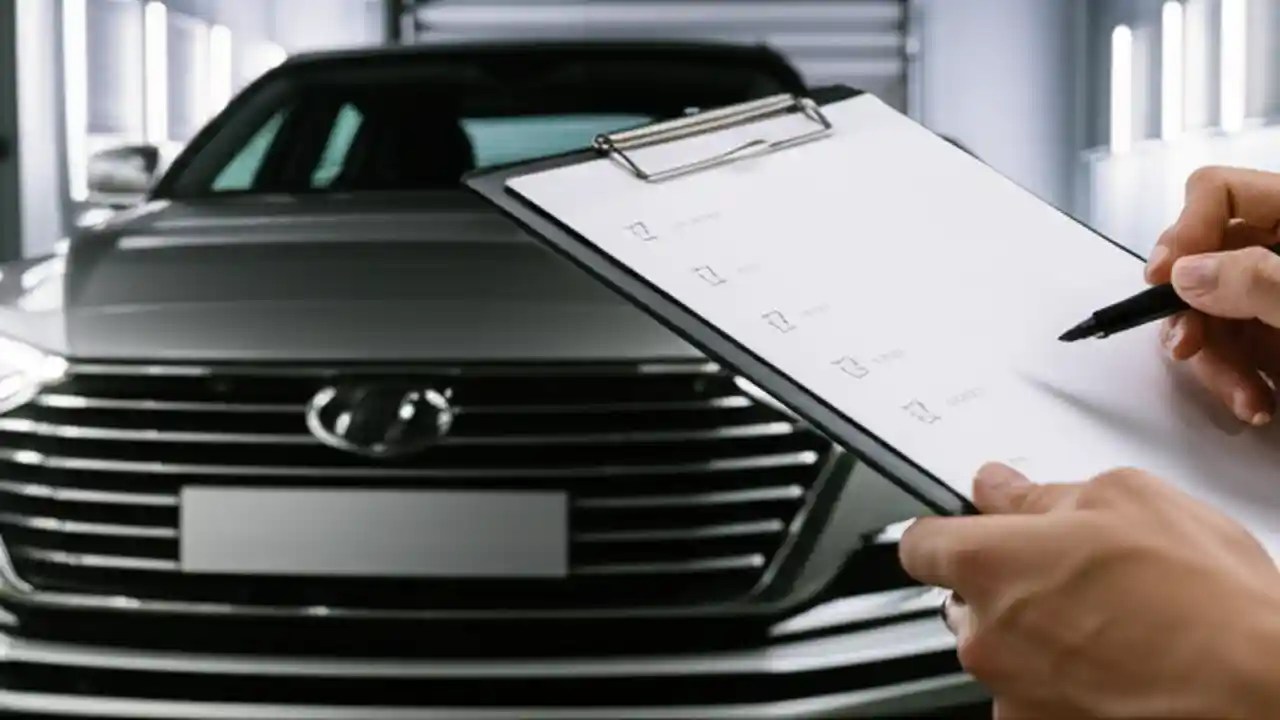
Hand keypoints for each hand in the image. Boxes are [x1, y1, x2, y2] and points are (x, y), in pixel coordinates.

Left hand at [900, 463, 1279, 718]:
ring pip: (1002, 651)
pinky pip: (1032, 695)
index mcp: (989, 564)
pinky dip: (1060, 682)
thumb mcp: (1126, 499)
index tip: (971, 530)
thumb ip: (1039, 493)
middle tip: (1073, 574)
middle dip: (1005, 584)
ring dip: (1036, 636)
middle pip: (965, 600)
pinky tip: (1115, 664)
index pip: (920, 544)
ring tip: (1109, 622)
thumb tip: (997, 487)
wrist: (1261, 690)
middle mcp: (984, 635)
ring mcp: (1010, 694)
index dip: (947, 532)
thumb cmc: (1206, 599)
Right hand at [1145, 166, 1279, 425]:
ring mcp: (1277, 299)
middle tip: (1187, 344)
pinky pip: (1233, 354)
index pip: (1217, 193)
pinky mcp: (1279, 342)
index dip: (1184, 231)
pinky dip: (1236, 382)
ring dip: (1214, 364)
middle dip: (1190, 314)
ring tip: (1242, 396)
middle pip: (1202, 263)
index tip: (1164, 278)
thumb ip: (1256, 280)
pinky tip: (1257, 404)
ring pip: (1209, 318)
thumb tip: (1187, 275)